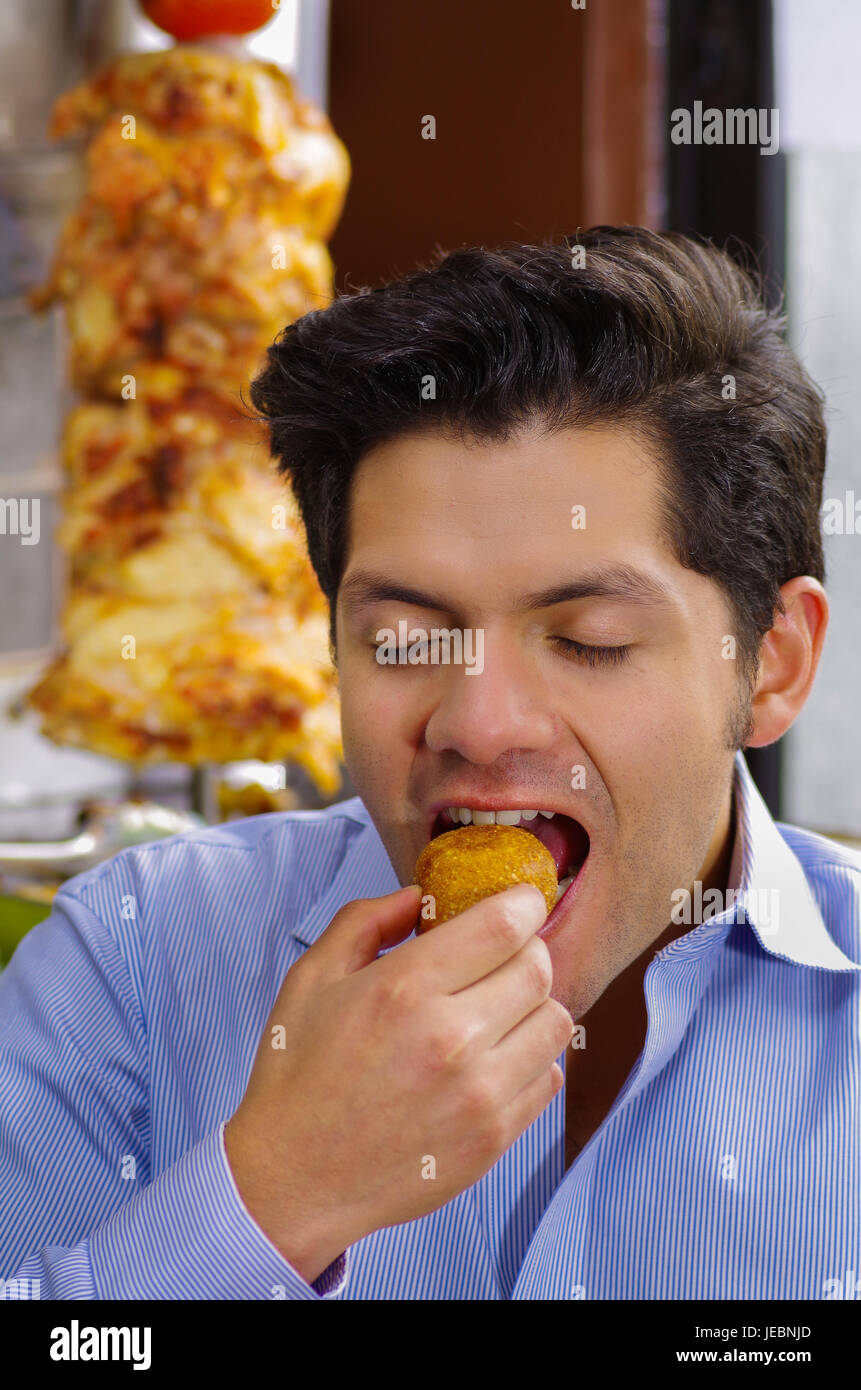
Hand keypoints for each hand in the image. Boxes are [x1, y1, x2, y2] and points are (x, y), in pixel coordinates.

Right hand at [224, 881, 572, 1283]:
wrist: (293, 1178)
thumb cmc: (297, 1072)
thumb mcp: (312, 978)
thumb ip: (366, 921)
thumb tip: (419, 897)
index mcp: (405, 989)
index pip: (504, 926)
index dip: (522, 904)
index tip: (520, 903)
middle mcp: (451, 1039)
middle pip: (538, 968)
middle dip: (526, 951)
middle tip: (501, 958)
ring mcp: (479, 1093)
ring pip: (555, 1021)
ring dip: (534, 1005)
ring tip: (500, 1010)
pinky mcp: (494, 1138)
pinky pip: (550, 1078)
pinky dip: (532, 1059)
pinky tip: (495, 1058)